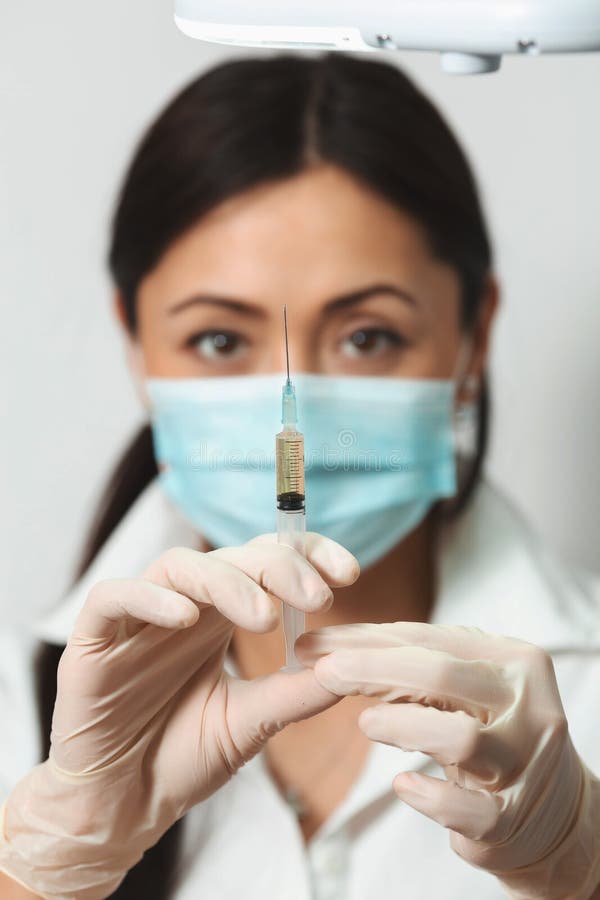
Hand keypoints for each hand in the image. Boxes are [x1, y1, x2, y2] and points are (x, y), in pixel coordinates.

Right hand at [0, 534, 358, 899]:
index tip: (348, 573)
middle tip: (317, 597)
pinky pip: (115, 596)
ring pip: (179, 566)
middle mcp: (184, 606)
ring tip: (264, 617)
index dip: (305, 554)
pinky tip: (186, 618)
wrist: (123, 808)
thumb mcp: (252, 724)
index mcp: (221, 616)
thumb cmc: (184, 759)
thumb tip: (351, 666)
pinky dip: (150, 598)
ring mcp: (138, 618)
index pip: (264, 560)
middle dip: (278, 568)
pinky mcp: (94, 638)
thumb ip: (296, 693)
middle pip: (230, 557)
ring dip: (226, 581)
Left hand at [297, 622, 599, 899]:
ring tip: (367, 723)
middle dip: (372, 668)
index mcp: (515, 661)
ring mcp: (525, 764)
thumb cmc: (490, 732)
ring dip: (402, 726)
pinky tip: (403, 784)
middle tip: (324, 673)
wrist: (552, 812)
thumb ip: (406, 666)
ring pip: (459, 736)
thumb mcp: (461, 690)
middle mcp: (529, 705)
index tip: (317, 646)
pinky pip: (465, 809)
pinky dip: (429, 795)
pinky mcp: (511, 819)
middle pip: (441, 674)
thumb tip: (323, 648)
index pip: (431, 639)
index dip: (367, 640)